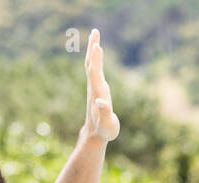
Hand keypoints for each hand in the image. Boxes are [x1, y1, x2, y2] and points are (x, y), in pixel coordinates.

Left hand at [83, 28, 119, 142]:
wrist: (95, 134)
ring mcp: (95, 86)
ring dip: (93, 49)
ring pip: (92, 64)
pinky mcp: (98, 88)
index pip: (95, 73)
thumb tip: (100, 101)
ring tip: (95, 35)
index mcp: (97, 93)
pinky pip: (96, 69)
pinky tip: (98, 51)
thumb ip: (105, 113)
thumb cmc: (104, 131)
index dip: (96, 60)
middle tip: (95, 31)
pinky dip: (97, 58)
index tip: (97, 46)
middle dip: (93, 47)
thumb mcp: (107, 125)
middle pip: (91, 63)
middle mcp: (94, 87)